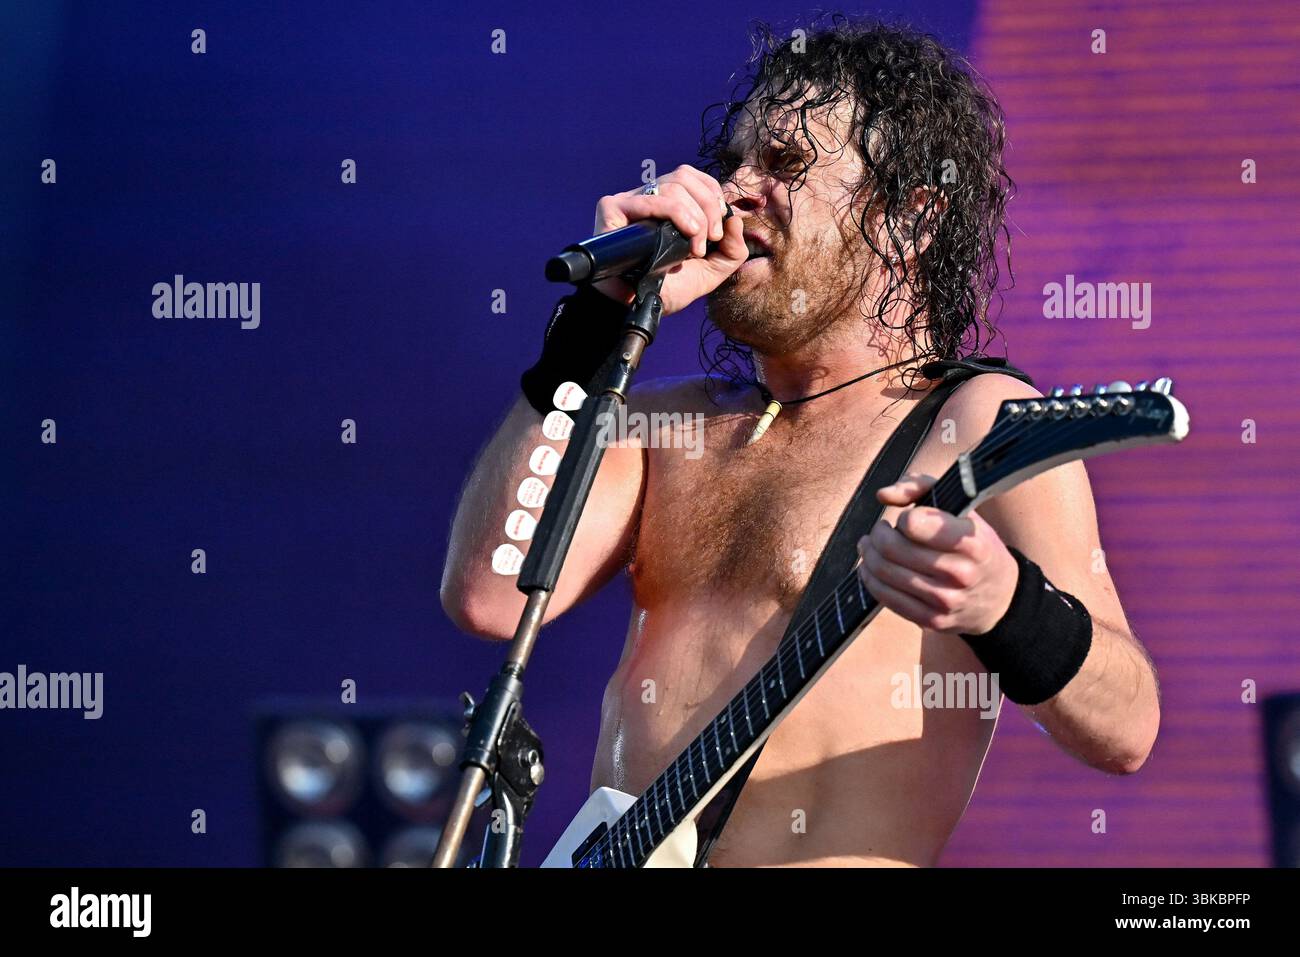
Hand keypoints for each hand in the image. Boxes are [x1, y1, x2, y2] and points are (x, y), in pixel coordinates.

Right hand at [590, 165, 747, 315]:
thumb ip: (731, 250)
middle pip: (683, 176)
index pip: (692, 176)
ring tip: (695, 248)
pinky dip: (675, 213)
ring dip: (693, 216)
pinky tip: (686, 235)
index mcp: (666, 203)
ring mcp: (628, 201)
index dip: (712, 194)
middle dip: (708, 207)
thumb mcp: (710, 271)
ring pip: (671, 185)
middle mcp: (646, 197)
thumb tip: (736, 220)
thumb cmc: (669, 289)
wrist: (638, 307)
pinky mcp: (612, 209)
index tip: (719, 229)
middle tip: (711, 240)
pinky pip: (649, 200)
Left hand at [856, 473, 1019, 634]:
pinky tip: (871, 567)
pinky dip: (870, 579)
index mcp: (971, 542)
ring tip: (870, 545)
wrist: (999, 597)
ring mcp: (945, 601)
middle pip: (892, 548)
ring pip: (883, 573)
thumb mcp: (962, 507)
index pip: (914, 524)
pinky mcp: (931, 620)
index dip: (904, 518)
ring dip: (869, 554)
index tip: (908, 519)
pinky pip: (885, 598)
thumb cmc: (973, 543)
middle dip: (877, 535)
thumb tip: (882, 495)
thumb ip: (921, 486)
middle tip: (879, 530)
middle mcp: (960, 574)